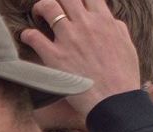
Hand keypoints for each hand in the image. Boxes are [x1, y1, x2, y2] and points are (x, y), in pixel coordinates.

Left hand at [21, 0, 140, 116]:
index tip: (70, 3)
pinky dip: (27, 34)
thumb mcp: (126, 45)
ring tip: (37, 15)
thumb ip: (116, 28)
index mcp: (104, 20)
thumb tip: (109, 20)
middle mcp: (85, 24)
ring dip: (40, 8)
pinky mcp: (53, 56)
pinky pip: (33, 36)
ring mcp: (68, 39)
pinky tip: (26, 37)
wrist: (114, 100)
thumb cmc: (123, 76)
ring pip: (48, 7)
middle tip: (51, 7)